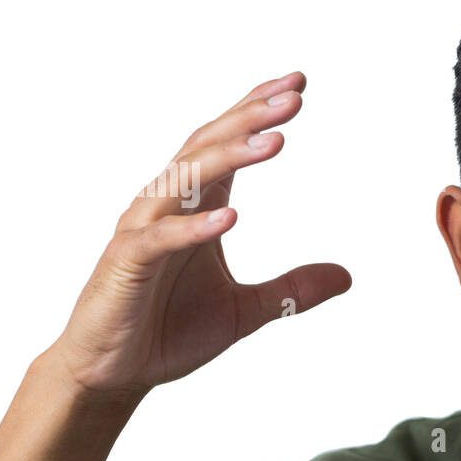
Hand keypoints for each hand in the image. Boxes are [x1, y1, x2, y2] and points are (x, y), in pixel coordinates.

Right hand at [49, 71, 350, 400]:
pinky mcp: (125, 266)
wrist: (113, 375)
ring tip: (275, 142)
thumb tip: (347, 276)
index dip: (256, 113)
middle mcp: (167, 206)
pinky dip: (194, 227)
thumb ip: (293, 290)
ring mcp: (142, 232)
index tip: (298, 84)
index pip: (226, 145)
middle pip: (208, 148)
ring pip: (185, 181)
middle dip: (251, 119)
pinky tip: (230, 217)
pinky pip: (160, 239)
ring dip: (230, 158)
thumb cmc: (169, 331)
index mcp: (196, 207)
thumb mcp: (247, 311)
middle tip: (294, 97)